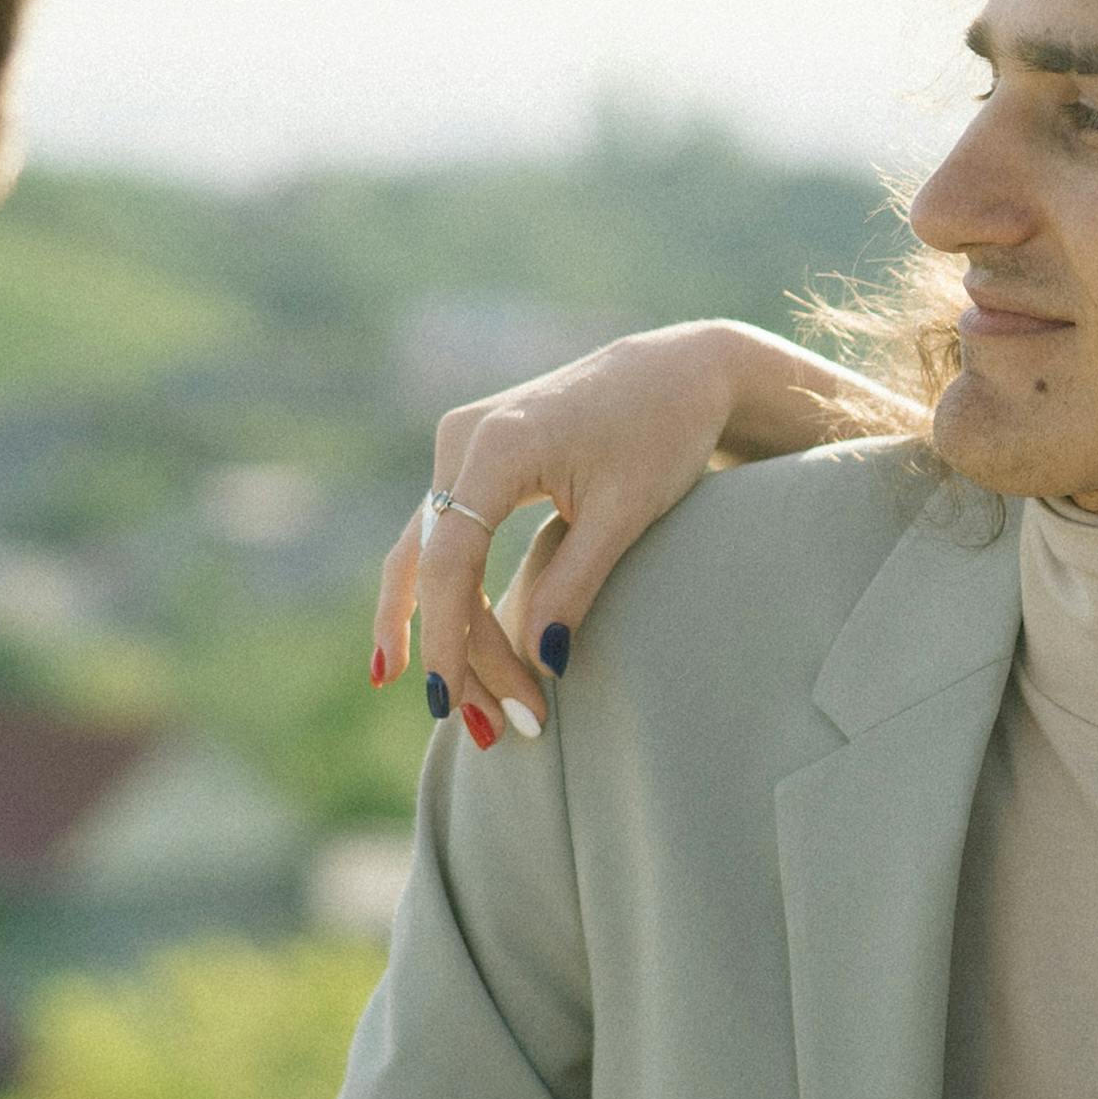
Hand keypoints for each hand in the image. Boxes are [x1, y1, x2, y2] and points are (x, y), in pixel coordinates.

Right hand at [375, 327, 781, 749]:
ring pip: (428, 555)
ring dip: (443, 631)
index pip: (448, 562)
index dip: (448, 639)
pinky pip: (443, 536)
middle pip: (433, 567)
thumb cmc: (663, 434)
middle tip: (491, 727)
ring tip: (456, 707)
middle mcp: (463, 437)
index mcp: (497, 445)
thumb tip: (541, 661)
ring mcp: (461, 442)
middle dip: (458, 651)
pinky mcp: (472, 456)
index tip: (454, 703)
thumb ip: (576, 584)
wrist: (678, 372)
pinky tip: (419, 651)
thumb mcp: (626, 513)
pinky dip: (443, 595)